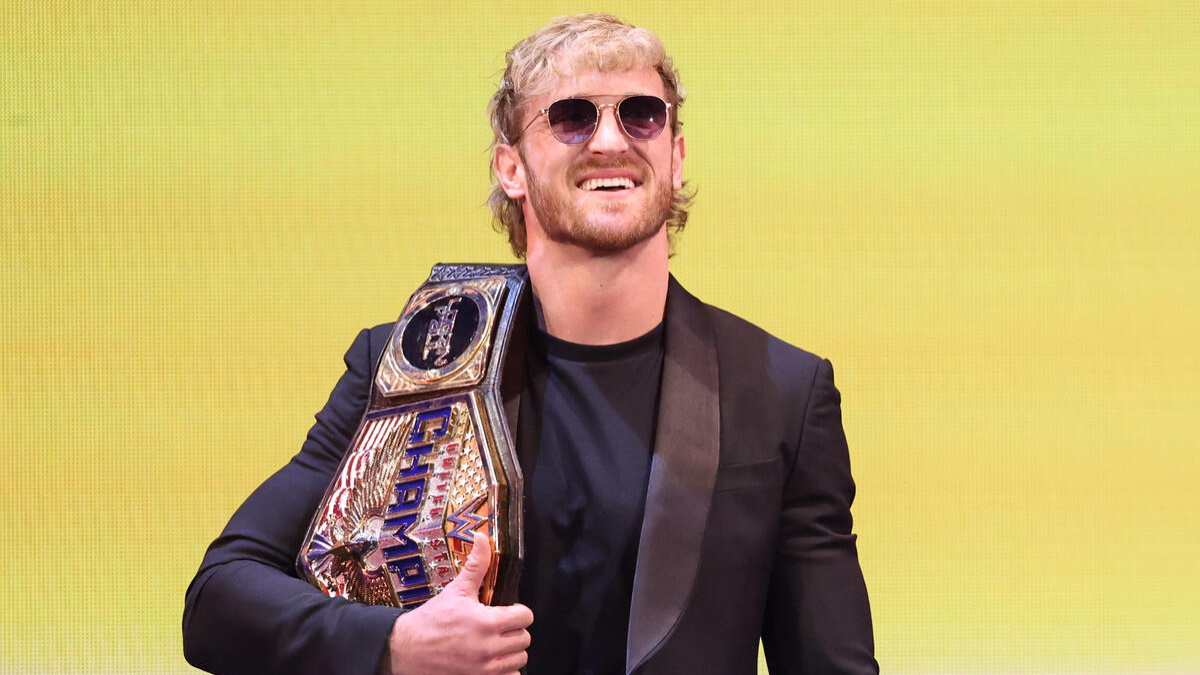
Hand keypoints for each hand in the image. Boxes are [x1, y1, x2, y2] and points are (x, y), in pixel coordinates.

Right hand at [381, 533, 532, 674]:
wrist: (407, 649)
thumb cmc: (432, 619)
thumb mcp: (456, 590)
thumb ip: (476, 565)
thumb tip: (483, 538)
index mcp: (486, 622)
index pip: (525, 616)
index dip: (518, 611)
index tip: (506, 611)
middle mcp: (489, 648)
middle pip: (524, 639)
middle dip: (515, 630)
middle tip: (500, 626)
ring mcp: (485, 668)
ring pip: (519, 659)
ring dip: (512, 651)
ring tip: (497, 642)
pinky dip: (505, 670)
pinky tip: (493, 660)